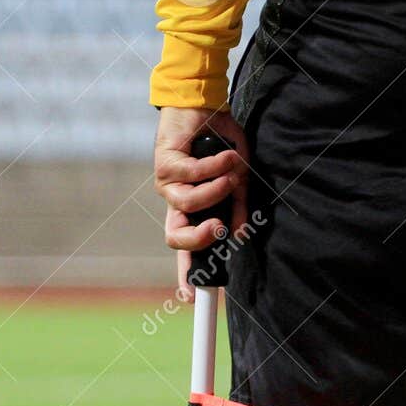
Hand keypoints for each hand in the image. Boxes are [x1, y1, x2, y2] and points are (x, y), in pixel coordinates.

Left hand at [154, 106, 249, 301]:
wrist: (205, 106)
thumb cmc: (220, 143)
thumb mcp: (238, 179)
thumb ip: (238, 206)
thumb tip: (240, 233)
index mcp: (190, 211)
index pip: (185, 249)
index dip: (187, 274)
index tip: (191, 298)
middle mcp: (175, 202)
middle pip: (173, 237)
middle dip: (197, 239)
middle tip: (218, 230)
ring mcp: (167, 184)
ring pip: (188, 204)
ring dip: (216, 191)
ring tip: (232, 174)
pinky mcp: (165, 164)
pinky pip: (193, 176)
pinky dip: (215, 167)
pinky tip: (227, 156)